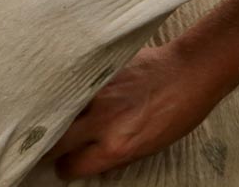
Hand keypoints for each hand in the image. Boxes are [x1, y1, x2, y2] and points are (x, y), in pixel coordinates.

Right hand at [47, 43, 217, 180]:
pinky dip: (68, 91)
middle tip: (48, 145)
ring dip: (54, 116)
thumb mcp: (150, 146)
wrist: (191, 71)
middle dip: (47, 146)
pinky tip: (67, 92)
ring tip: (51, 118)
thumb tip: (94, 165)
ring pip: (58, 109)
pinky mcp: (99, 71)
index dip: (67, 168)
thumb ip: (117, 157)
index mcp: (115, 146)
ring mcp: (98, 93)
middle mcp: (101, 121)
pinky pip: (73, 84)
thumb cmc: (179, 112)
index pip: (71, 166)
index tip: (66, 164)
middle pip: (54, 141)